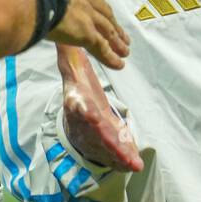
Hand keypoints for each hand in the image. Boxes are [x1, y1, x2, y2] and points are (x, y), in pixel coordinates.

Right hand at [47, 0, 129, 68]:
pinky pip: (101, 46)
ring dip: (117, 41)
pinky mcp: (86, 33)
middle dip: (114, 25)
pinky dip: (110, 56)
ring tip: (124, 50)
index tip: (106, 14)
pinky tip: (118, 64)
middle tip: (122, 35)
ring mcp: (88, 15)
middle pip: (105, 13)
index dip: (100, 7)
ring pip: (107, 30)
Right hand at [58, 44, 142, 172]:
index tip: (90, 114)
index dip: (84, 110)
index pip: (78, 105)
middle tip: (116, 146)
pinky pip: (112, 153)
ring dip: (118, 156)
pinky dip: (122, 160)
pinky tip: (136, 165)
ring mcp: (93, 135)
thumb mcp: (72, 67)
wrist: (75, 108)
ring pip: (105, 147)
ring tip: (133, 164)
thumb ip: (70, 53)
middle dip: (105, 139)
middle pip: (94, 131)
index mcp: (77, 100)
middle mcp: (84, 121)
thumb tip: (64, 36)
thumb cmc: (79, 85)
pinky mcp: (103, 144)